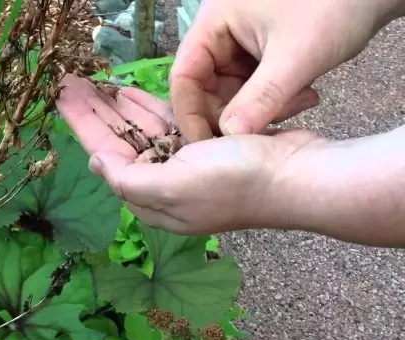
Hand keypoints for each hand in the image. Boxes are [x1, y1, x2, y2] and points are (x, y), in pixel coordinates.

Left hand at [55, 74, 324, 234]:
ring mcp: (185, 165)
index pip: (106, 158)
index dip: (82, 127)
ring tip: (95, 84)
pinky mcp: (204, 147)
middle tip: (71, 84)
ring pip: (141, 131)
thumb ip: (129, 180)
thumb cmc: (234, 183)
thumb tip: (96, 164)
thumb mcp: (173, 188)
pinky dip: (149, 109)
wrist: (296, 176)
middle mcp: (163, 185)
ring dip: (119, 108)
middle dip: (94, 113)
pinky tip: (130, 93)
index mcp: (151, 199)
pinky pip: (167, 124)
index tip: (62, 100)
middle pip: (119, 142)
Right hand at [169, 0, 402, 141]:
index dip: (190, 113)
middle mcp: (220, 34)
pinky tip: (304, 96)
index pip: (184, 76)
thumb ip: (261, 98)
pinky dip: (274, 100)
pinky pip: (254, 89)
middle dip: (235, 113)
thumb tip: (231, 136)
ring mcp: (241, 45)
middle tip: (267, 127)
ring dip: (261, 109)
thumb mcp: (296, 56)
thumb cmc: (334, 6)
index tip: (207, 147)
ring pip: (233, 93)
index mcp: (214, 22)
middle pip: (206, 88)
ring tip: (300, 102)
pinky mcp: (261, 55)